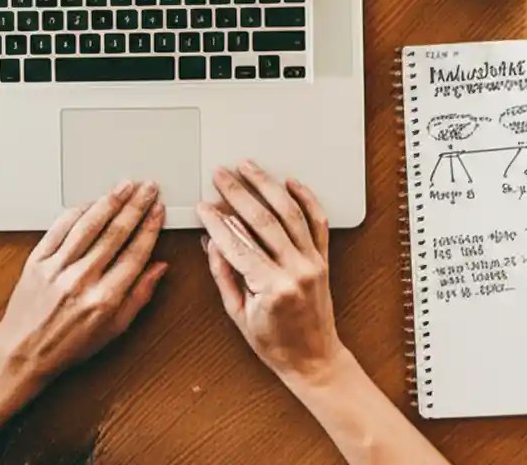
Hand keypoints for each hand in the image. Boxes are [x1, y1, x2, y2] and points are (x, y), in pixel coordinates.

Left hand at [0, 180, 167, 383]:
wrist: (23, 352)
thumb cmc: (68, 345)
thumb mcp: (114, 330)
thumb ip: (139, 296)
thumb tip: (159, 268)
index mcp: (104, 299)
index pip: (135, 253)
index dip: (150, 228)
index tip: (158, 211)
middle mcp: (81, 280)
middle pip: (115, 233)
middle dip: (136, 206)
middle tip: (148, 189)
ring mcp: (57, 268)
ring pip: (88, 225)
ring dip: (109, 201)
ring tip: (125, 186)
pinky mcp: (37, 261)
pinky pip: (59, 229)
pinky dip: (77, 212)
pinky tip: (91, 202)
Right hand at [197, 162, 342, 381]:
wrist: (314, 359)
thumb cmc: (274, 343)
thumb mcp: (238, 314)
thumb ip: (224, 274)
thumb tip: (212, 241)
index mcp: (272, 288)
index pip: (238, 244)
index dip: (216, 223)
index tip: (203, 207)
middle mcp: (296, 270)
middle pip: (263, 220)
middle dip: (237, 193)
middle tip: (220, 176)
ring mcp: (313, 262)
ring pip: (290, 212)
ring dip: (267, 185)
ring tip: (248, 167)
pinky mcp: (323, 259)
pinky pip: (318, 221)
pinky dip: (306, 197)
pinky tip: (290, 182)